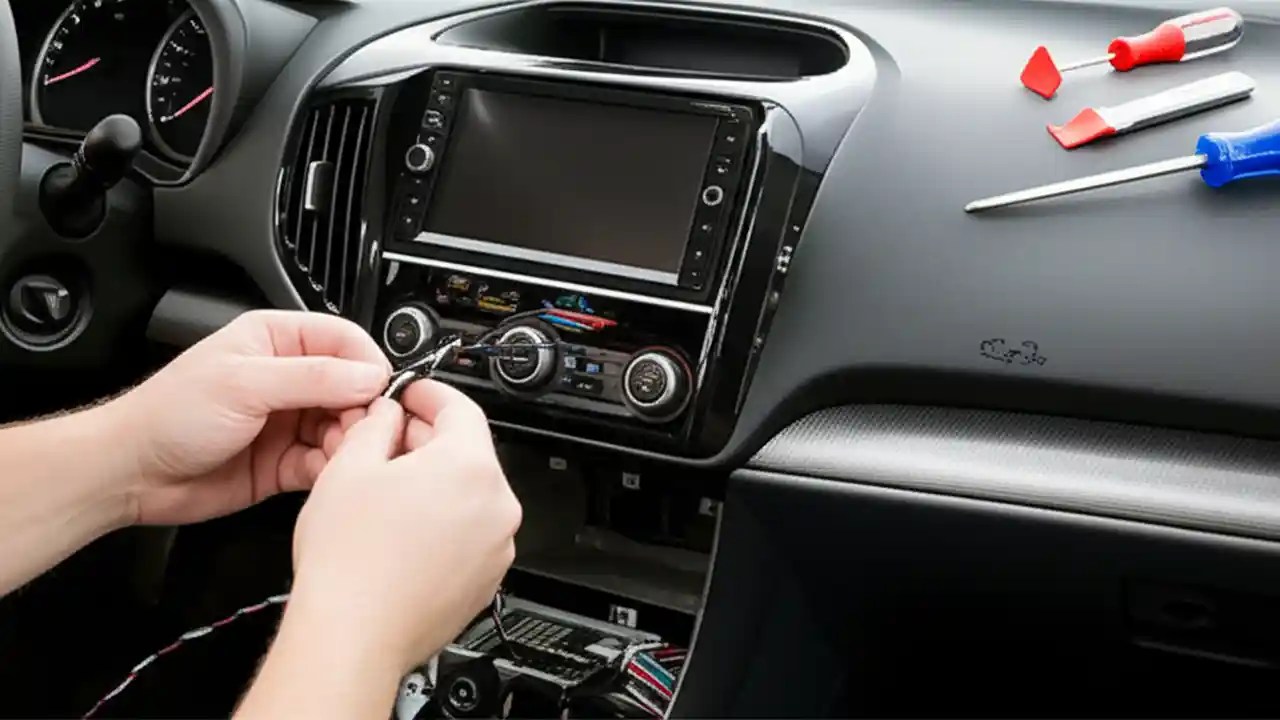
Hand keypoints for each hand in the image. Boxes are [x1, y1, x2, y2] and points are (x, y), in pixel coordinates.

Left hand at [114, 310, 390, 525]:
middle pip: (353, 387)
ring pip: (345, 427)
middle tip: (363, 429)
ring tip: (341, 454)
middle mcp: (288, 378)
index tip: (382, 390)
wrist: (132, 473)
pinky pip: (327, 462)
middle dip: (363, 409)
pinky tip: (327, 472)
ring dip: (350, 442)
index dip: (369, 364)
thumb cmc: (169, 416)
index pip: (345, 341)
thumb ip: (313, 377)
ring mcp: (289, 421)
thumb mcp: (245, 384)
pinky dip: (334, 469)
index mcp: (276, 340)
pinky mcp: (286, 461)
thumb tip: (370, 375)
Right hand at [288, 381, 521, 672]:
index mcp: (471, 467)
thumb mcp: (350, 467)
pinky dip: (444, 523)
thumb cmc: (349, 562)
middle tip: (385, 441)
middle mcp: (498, 506)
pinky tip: (402, 532)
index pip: (461, 408)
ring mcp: (497, 547)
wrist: (353, 636)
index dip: (429, 393)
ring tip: (386, 494)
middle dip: (427, 441)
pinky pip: (470, 534)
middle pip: (468, 453)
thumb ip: (377, 425)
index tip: (411, 393)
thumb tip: (388, 414)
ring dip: (435, 484)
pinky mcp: (487, 580)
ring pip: (470, 496)